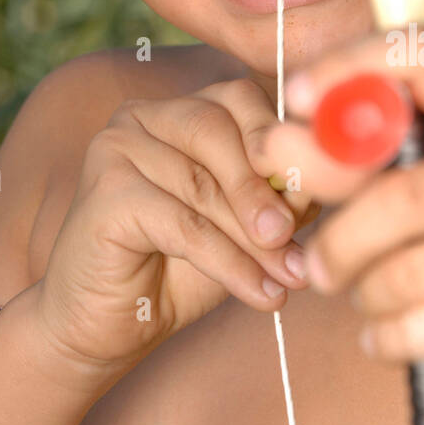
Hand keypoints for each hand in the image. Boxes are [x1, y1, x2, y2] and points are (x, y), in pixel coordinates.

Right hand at [33, 77, 313, 375]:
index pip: (240, 99)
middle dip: (263, 189)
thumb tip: (321, 190)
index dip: (279, 146)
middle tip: (296, 240)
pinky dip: (229, 262)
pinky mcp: (105, 190)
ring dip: (252, 239)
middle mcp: (142, 115)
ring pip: (202, 184)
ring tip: (288, 278)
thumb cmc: (175, 270)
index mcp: (178, 109)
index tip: (315, 197)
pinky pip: (184, 223)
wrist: (102, 325)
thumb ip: (273, 200)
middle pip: (217, 131)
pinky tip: (261, 293)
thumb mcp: (238, 228)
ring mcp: (116, 147)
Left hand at [261, 32, 423, 390]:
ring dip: (360, 290)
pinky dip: (384, 336)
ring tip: (359, 293)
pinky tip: (385, 330)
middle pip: (399, 195)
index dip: (347, 69)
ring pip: (405, 270)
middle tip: (313, 261)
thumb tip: (276, 143)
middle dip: (339, 237)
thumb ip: (368, 150)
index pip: (421, 58)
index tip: (293, 95)